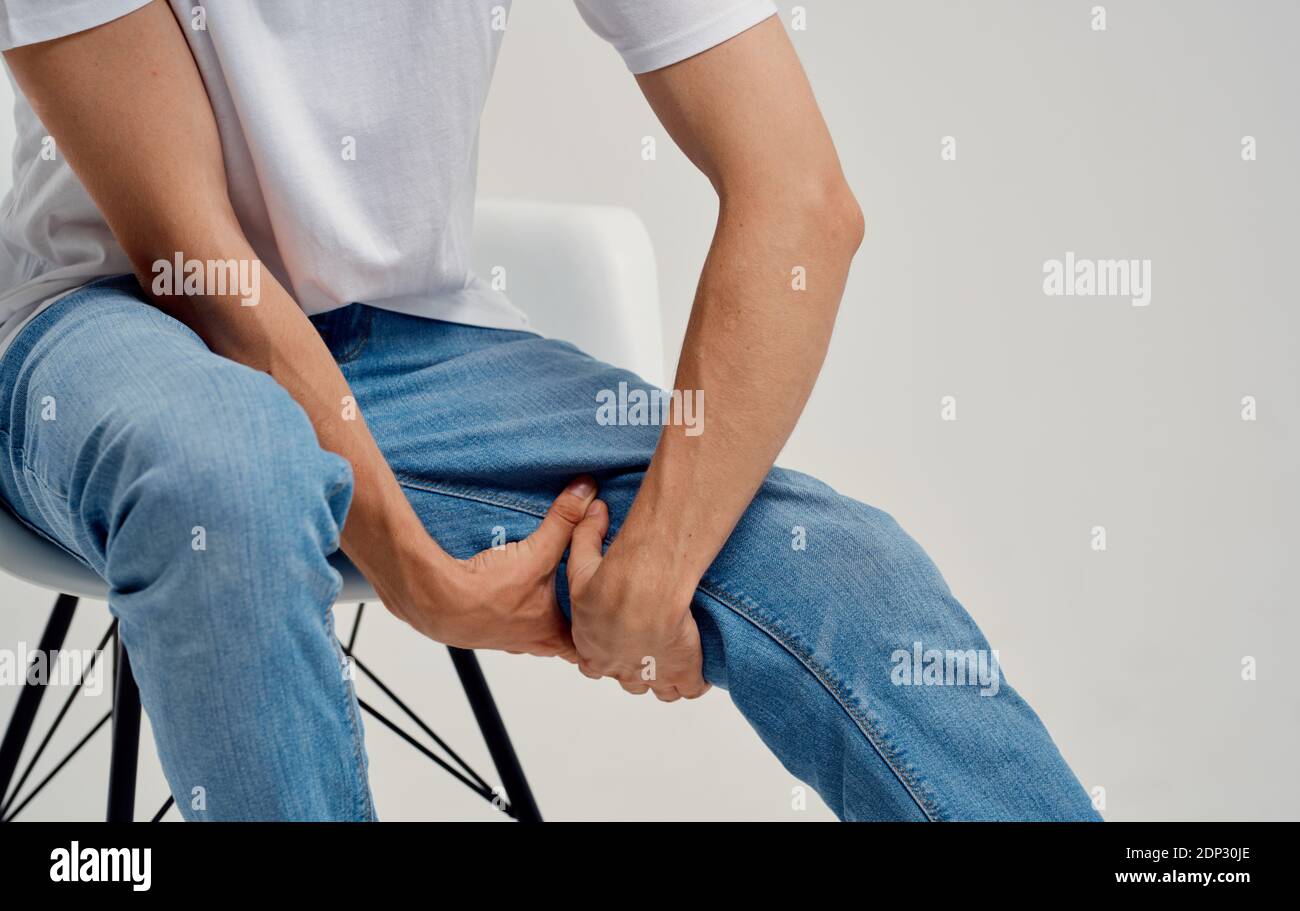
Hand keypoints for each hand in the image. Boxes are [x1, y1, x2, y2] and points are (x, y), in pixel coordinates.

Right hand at [393, 477, 599, 660]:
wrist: (436, 600)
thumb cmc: (485, 592)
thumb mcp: (536, 552)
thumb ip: (564, 520)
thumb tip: (586, 492)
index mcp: (550, 635)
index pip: (586, 646)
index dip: (597, 630)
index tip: (605, 615)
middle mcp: (529, 643)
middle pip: (560, 636)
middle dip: (571, 616)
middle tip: (582, 594)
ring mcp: (504, 639)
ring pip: (531, 629)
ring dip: (539, 610)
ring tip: (547, 587)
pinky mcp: (482, 627)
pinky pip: (506, 618)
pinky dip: (512, 605)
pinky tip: (509, 585)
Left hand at [566, 499, 710, 701]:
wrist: (642, 590)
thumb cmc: (611, 580)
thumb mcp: (584, 556)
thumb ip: (585, 535)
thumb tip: (593, 511)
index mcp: (592, 649)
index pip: (595, 662)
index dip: (607, 651)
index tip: (620, 635)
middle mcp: (619, 669)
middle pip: (628, 679)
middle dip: (638, 667)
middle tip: (651, 646)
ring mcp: (651, 677)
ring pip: (658, 690)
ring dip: (665, 677)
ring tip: (678, 658)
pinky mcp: (681, 675)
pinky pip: (689, 690)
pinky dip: (695, 682)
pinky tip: (700, 668)